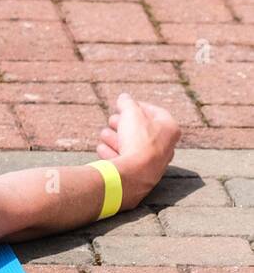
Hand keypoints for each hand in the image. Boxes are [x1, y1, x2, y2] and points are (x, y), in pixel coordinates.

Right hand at [96, 93, 179, 209]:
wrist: (135, 173)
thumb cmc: (138, 140)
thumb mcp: (131, 113)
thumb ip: (127, 103)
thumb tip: (124, 97)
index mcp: (170, 129)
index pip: (156, 112)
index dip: (138, 106)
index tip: (124, 104)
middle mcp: (165, 146)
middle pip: (142, 130)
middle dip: (124, 124)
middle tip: (112, 120)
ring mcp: (153, 162)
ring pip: (133, 146)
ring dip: (117, 138)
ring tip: (104, 134)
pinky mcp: (140, 175)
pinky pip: (126, 160)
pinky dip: (114, 153)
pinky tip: (102, 148)